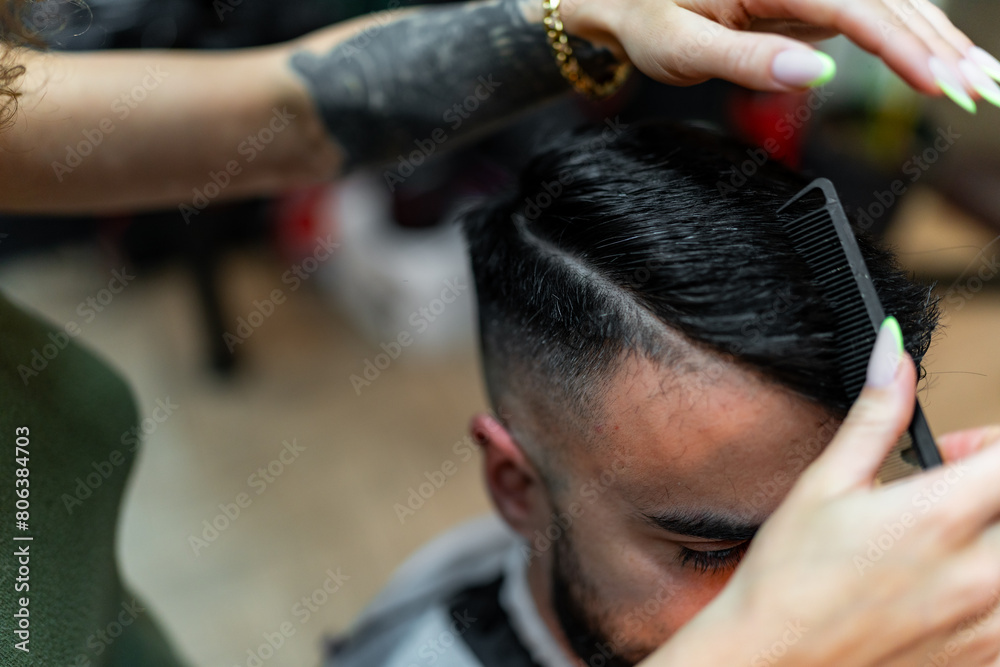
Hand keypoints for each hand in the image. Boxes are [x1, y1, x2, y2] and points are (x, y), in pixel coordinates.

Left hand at [562, 0, 999, 110]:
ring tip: (978, 80)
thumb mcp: (682, 46)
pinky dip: (910, 36)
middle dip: (936, 47)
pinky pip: (873, 11)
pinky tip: (938, 60)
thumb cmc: (649, 18)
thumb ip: (747, 60)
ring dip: (936, 40)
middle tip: (977, 92)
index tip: (936, 83)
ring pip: (889, 3)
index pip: (855, 8)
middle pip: (886, 1)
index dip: (902, 46)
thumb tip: (817, 76)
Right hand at [640, 319, 999, 665]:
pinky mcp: (980, 656)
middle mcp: (976, 573)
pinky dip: (989, 588)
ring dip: (992, 536)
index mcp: (938, 517)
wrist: (773, 659)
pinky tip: (952, 584)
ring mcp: (985, 622)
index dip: (990, 443)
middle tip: (954, 492)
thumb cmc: (789, 576)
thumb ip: (876, 417)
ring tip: (952, 540)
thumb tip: (896, 355)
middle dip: (994, 485)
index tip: (959, 450)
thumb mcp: (825, 484)